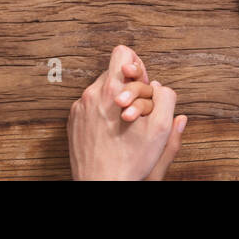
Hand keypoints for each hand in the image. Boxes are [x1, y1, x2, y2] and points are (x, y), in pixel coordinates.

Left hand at [68, 45, 186, 179]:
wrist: (100, 185)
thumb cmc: (130, 161)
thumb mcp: (159, 131)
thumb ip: (166, 100)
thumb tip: (162, 88)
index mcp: (111, 90)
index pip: (122, 53)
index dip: (137, 65)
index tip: (142, 84)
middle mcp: (90, 94)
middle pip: (113, 74)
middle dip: (127, 87)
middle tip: (135, 108)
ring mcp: (78, 108)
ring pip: (100, 91)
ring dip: (113, 101)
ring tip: (123, 123)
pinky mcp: (72, 120)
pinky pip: (89, 106)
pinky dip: (100, 113)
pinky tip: (110, 131)